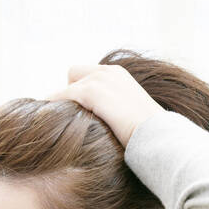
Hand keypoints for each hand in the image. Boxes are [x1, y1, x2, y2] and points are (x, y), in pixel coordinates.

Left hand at [43, 62, 163, 149]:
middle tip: (69, 116)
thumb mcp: (133, 115)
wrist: (158, 136)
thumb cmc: (149, 135)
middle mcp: (109, 72)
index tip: (79, 112)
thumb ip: (117, 110)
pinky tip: (50, 122)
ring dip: (60, 103)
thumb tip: (108, 124)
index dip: (82, 91)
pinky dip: (55, 107)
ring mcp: (101, 80)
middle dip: (70, 92)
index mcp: (120, 75)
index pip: (90, 74)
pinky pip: (62, 96)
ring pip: (67, 86)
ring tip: (53, 122)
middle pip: (74, 73)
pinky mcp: (92, 91)